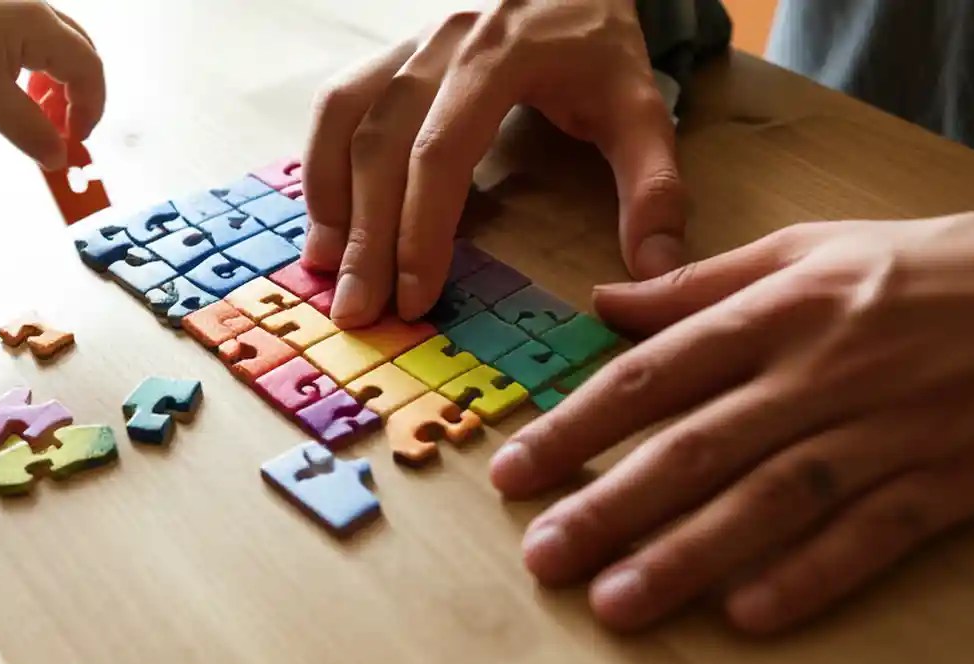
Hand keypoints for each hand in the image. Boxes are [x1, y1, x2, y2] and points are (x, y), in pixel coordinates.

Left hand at [0, 0, 104, 168]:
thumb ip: (31, 132)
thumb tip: (58, 158)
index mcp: (36, 20)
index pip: (88, 66)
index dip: (90, 109)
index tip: (77, 141)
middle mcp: (28, 5)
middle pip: (78, 52)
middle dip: (77, 96)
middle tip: (65, 132)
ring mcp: (7, 6)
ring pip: (55, 48)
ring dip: (54, 86)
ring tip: (35, 116)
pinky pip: (29, 41)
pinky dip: (32, 72)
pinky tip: (13, 93)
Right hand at [301, 1, 684, 326]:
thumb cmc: (601, 45)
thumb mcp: (641, 107)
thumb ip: (653, 187)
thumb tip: (654, 274)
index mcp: (500, 57)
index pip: (441, 151)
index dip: (421, 228)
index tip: (416, 296)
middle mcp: (440, 44)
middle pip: (381, 142)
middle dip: (366, 234)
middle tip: (357, 309)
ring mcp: (406, 43)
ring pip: (344, 117)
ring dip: (328, 197)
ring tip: (324, 269)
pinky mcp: (388, 54)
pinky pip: (336, 105)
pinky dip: (320, 163)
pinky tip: (324, 219)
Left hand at [490, 212, 973, 632]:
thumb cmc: (921, 265)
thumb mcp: (807, 248)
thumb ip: (701, 282)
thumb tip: (603, 301)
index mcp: (778, 310)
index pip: (653, 372)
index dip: (577, 424)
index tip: (515, 472)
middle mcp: (819, 371)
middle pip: (697, 446)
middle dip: (611, 505)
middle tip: (543, 557)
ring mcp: (884, 429)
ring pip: (771, 500)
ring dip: (688, 556)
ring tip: (616, 603)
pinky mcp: (944, 479)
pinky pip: (869, 535)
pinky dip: (810, 576)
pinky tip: (747, 616)